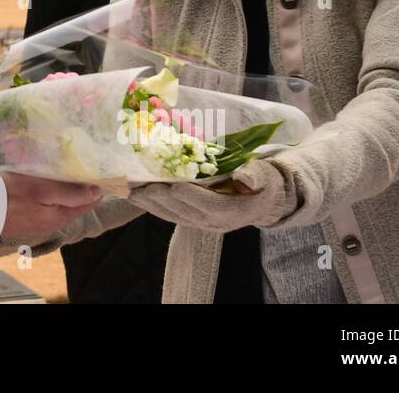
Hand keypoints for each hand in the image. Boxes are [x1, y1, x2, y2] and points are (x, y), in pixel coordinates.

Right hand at [0, 173, 102, 240]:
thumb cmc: (11, 193)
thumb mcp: (43, 189)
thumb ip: (70, 193)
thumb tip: (97, 193)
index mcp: (59, 217)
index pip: (88, 203)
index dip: (93, 187)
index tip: (94, 170)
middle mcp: (50, 224)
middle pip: (72, 204)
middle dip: (77, 188)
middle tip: (76, 166)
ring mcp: (35, 224)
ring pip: (56, 205)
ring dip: (59, 190)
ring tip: (59, 172)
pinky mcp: (22, 220)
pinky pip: (41, 206)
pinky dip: (45, 194)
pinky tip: (39, 184)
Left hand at [126, 158, 295, 232]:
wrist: (265, 201)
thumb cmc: (263, 182)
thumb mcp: (264, 175)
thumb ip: (254, 175)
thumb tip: (244, 178)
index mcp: (235, 210)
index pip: (210, 205)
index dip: (191, 196)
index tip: (173, 185)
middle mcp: (217, 222)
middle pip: (186, 211)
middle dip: (162, 199)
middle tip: (142, 186)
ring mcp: (205, 224)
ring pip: (175, 216)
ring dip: (153, 205)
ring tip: (133, 192)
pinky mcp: (196, 221)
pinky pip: (173, 216)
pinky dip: (155, 208)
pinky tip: (140, 198)